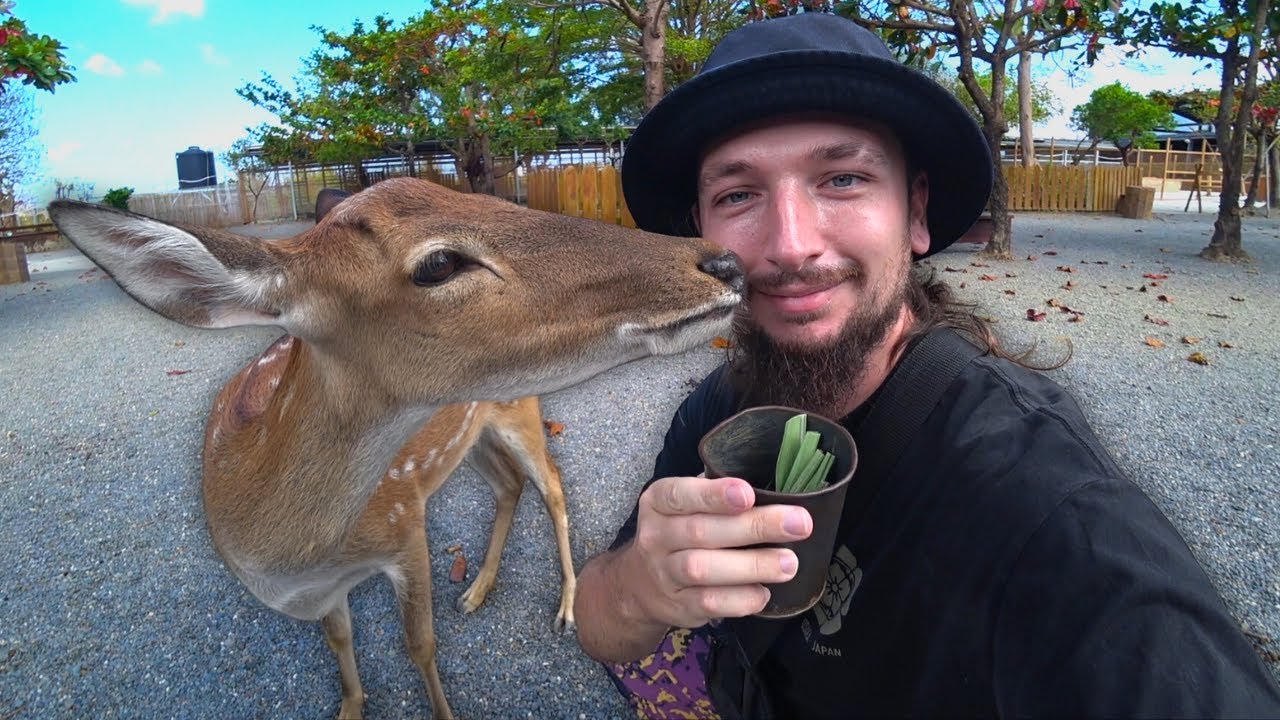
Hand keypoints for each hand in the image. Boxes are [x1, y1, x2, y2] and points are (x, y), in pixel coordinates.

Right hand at [621, 475, 812, 629]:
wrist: (639, 585)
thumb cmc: (679, 532)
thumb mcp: (685, 505)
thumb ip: (717, 493)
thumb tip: (776, 485)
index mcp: (659, 502)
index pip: (680, 494)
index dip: (713, 494)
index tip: (747, 494)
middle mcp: (656, 536)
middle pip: (702, 531)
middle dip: (755, 527)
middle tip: (799, 524)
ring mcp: (665, 574)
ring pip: (704, 569)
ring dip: (752, 566)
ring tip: (789, 563)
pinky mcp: (679, 606)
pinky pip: (711, 603)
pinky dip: (741, 599)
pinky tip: (764, 592)